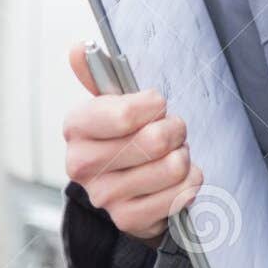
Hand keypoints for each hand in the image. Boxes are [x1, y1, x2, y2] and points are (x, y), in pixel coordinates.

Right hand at [63, 42, 202, 245]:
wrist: (129, 185)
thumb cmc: (125, 134)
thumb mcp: (114, 101)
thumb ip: (100, 73)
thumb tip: (79, 48)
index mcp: (77, 127)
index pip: (123, 114)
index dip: (153, 106)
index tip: (156, 104)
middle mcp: (83, 165)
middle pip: (154, 140)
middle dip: (175, 129)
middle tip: (169, 130)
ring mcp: (105, 196)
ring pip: (172, 166)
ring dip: (183, 155)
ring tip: (171, 153)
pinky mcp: (129, 219)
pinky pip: (181, 193)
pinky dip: (190, 181)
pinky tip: (176, 178)